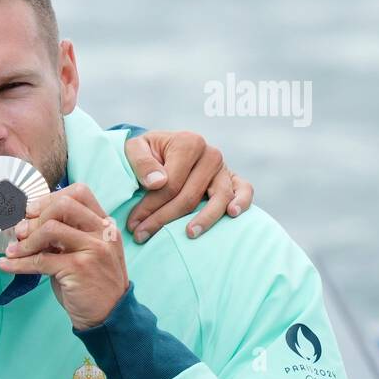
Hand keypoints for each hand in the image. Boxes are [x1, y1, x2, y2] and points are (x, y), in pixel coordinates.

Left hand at [0, 183, 128, 329]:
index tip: (31, 211)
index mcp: (104, 225)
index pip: (79, 193)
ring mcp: (93, 249)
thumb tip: (26, 223)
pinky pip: (40, 260)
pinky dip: (18, 262)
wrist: (109, 315)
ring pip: (51, 228)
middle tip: (20, 231)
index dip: (50, 198)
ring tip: (13, 251)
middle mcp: (102, 233)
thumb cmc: (91, 283)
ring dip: (26, 240)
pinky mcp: (79, 268)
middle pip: (64, 205)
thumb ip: (65, 235)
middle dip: (36, 216)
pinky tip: (6, 264)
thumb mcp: (84, 252)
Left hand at [123, 131, 253, 242]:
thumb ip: (141, 162)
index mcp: (188, 143)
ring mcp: (224, 168)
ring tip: (189, 234)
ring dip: (204, 219)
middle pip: (190, 195)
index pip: (171, 184)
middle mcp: (210, 154)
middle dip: (164, 219)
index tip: (134, 225)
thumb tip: (158, 182)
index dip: (150, 206)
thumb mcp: (134, 148)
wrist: (161, 149)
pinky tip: (231, 214)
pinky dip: (242, 202)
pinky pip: (245, 190)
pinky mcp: (233, 179)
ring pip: (219, 197)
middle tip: (142, 235)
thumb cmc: (147, 152)